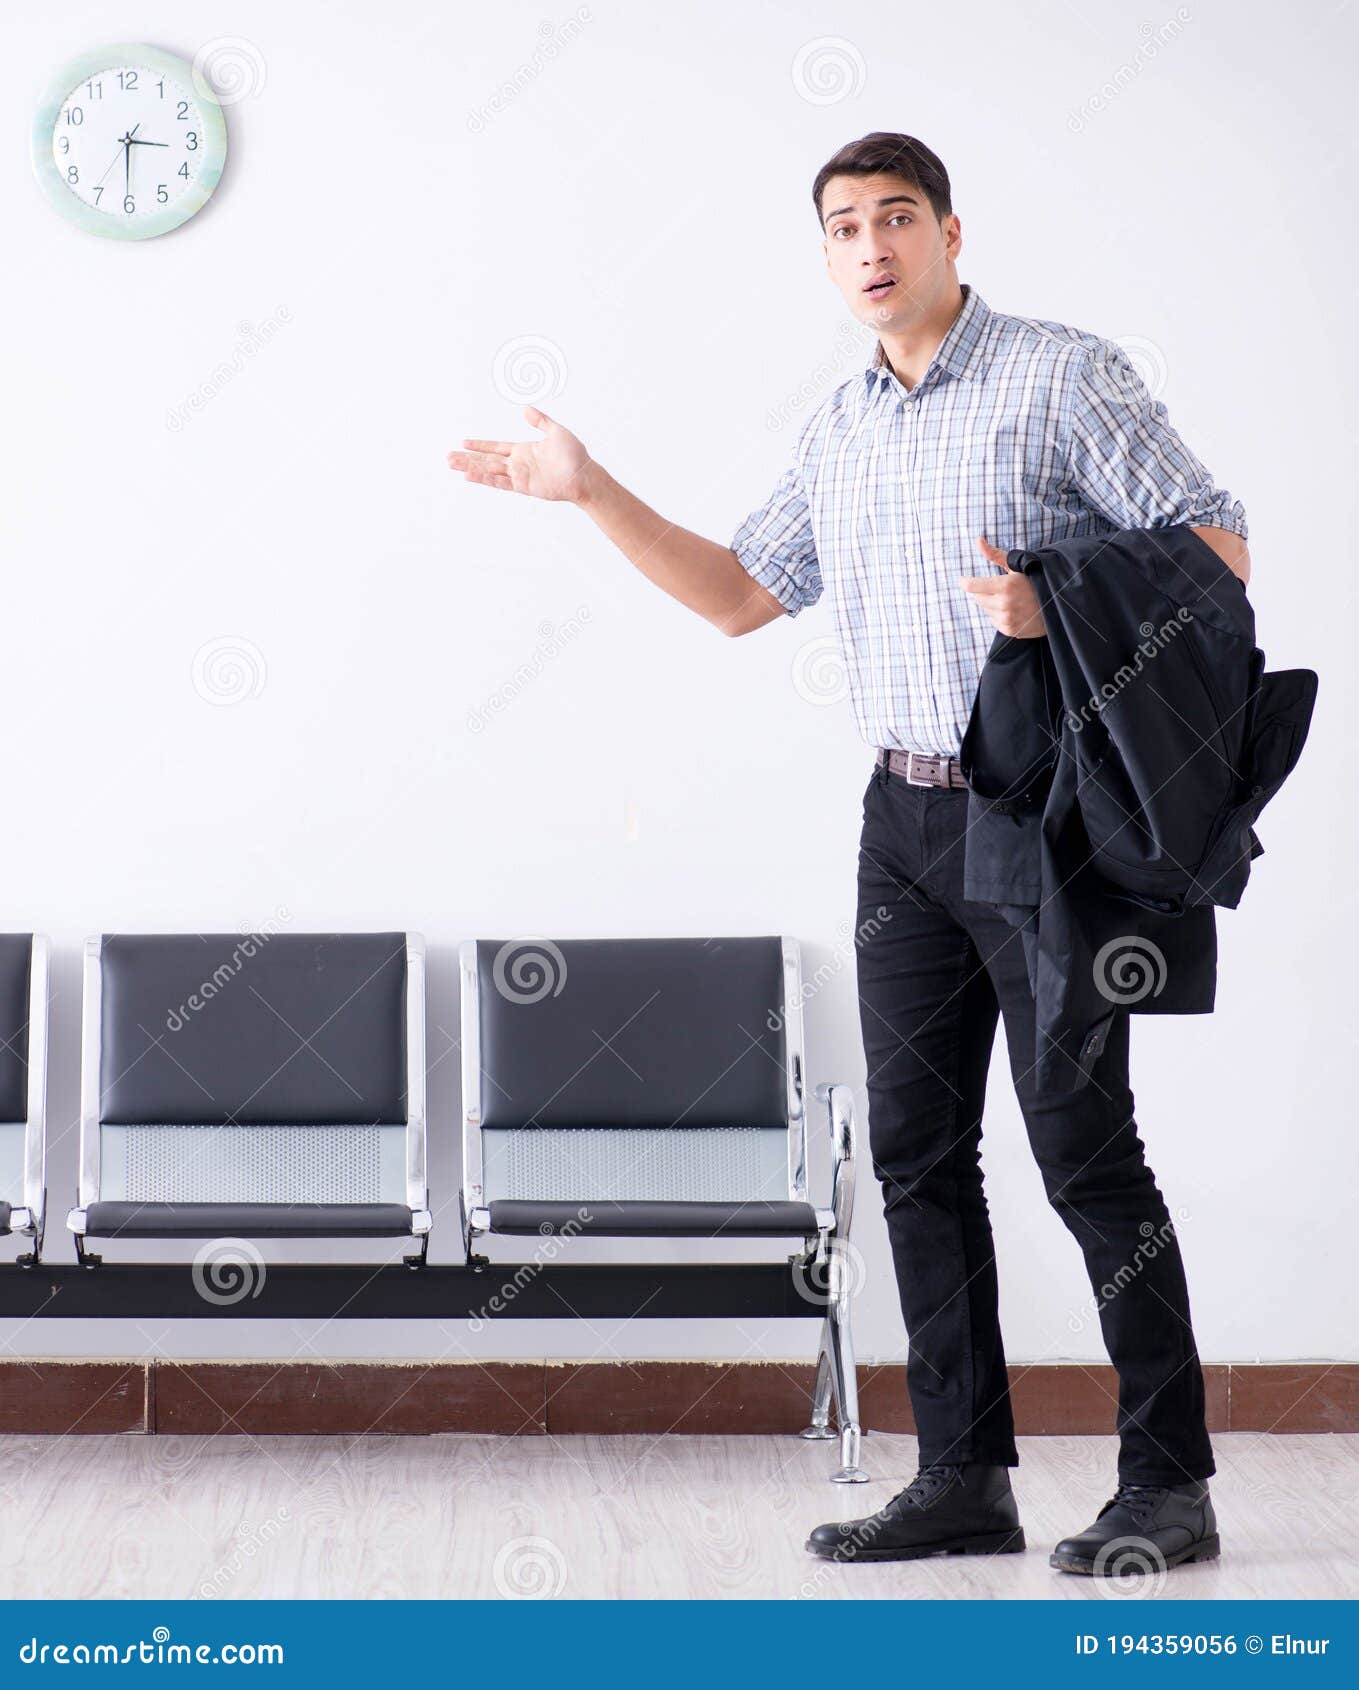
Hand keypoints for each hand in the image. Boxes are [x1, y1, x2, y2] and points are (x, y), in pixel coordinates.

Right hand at [448, 407, 592, 502]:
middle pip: (486, 459)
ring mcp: (519, 476)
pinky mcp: (523, 487)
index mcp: (522, 450)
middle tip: (448, 456)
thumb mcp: (556, 431)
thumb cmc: (574, 455)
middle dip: (467, 458)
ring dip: (470, 467)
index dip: (479, 445)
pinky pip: (500, 483)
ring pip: (488, 470)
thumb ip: (540, 421)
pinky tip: (470, 477)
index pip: (495, 446)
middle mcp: (517, 463)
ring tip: (452, 465)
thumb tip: (526, 409)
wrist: (584, 475)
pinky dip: (485, 479)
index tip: (464, 442)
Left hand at [959, 537, 1045, 637]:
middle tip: (999, 587)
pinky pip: (993, 620)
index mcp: (1006, 585)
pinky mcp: (1009, 630)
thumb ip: (995, 555)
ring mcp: (1006, 619)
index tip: (962, 580)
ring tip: (1010, 599)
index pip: (972, 586)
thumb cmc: (1036, 582)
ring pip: (985, 609)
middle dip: (983, 591)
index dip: (964, 582)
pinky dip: (998, 614)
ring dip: (991, 603)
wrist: (1057, 606)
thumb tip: (978, 540)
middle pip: (977, 598)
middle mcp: (1004, 604)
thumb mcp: (1018, 566)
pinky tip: (1012, 609)